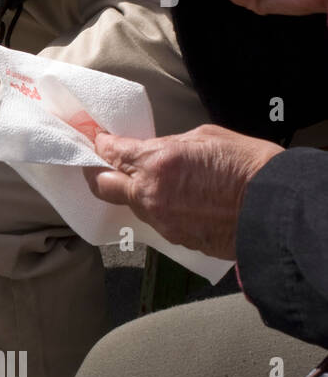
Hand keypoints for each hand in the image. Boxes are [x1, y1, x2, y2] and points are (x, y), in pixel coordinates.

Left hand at [83, 125, 282, 258]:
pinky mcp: (176, 239)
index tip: (98, 141)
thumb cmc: (250, 167)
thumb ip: (170, 145)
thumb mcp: (206, 137)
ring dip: (135, 194)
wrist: (279, 209)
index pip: (111, 153)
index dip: (101, 145)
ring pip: (132, 206)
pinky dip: (160, 210)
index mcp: (156, 162)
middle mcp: (150, 194)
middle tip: (101, 166)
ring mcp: (161, 220)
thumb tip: (155, 150)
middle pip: (103, 186)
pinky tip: (178, 202)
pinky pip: (157, 222)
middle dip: (98, 174)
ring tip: (153, 184)